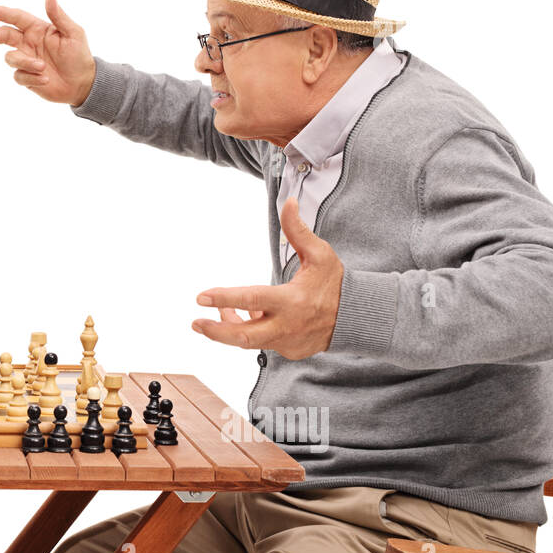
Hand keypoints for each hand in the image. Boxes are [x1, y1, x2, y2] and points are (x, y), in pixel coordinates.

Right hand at [0, 0, 96, 106]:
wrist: (82, 83)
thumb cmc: (79, 56)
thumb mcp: (73, 33)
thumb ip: (58, 15)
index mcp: (38, 30)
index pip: (17, 18)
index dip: (3, 13)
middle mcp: (29, 43)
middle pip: (6, 35)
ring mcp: (26, 60)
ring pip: (11, 58)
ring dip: (26, 62)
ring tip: (43, 67)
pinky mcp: (27, 77)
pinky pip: (19, 76)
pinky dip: (32, 78)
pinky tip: (46, 80)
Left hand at [191, 197, 343, 360]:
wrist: (357, 317)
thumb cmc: (335, 284)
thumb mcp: (320, 254)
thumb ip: (297, 230)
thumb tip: (288, 202)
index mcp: (292, 300)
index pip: (251, 299)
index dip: (224, 297)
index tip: (201, 296)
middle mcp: (287, 325)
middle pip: (243, 336)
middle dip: (215, 331)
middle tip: (195, 322)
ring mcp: (287, 341)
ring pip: (249, 341)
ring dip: (228, 328)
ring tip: (216, 314)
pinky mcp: (289, 351)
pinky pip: (262, 343)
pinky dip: (250, 330)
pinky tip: (245, 317)